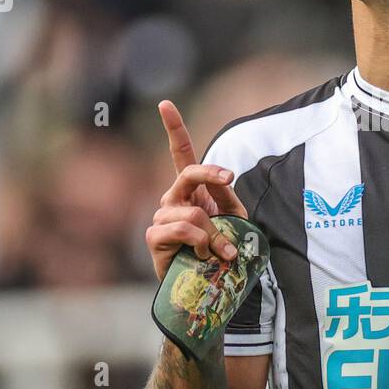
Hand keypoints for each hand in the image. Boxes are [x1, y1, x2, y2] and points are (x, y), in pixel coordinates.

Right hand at [145, 100, 248, 280]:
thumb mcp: (233, 218)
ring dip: (216, 233)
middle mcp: (172, 199)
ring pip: (194, 212)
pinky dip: (202, 243)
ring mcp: (161, 216)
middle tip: (230, 180)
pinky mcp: (155, 236)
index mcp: (190, 190)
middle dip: (212, 174)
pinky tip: (202, 256)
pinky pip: (185, 228)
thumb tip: (222, 177)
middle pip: (189, 172)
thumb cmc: (220, 250)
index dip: (173, 128)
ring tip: (220, 251)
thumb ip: (226, 196)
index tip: (164, 104)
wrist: (210, 284)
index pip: (180, 155)